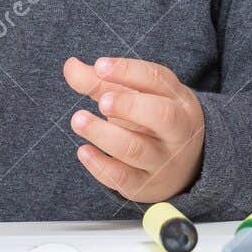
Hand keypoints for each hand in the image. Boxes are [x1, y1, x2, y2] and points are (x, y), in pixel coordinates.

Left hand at [63, 55, 205, 202]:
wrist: (181, 170)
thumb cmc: (150, 122)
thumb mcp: (134, 97)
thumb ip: (101, 82)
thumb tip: (70, 65)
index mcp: (177, 99)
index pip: (157, 79)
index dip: (128, 71)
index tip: (99, 66)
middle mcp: (178, 130)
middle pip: (162, 115)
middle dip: (130, 106)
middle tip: (101, 101)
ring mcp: (164, 161)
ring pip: (136, 149)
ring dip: (104, 134)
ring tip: (78, 120)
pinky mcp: (146, 186)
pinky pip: (124, 178)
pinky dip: (100, 166)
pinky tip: (83, 151)